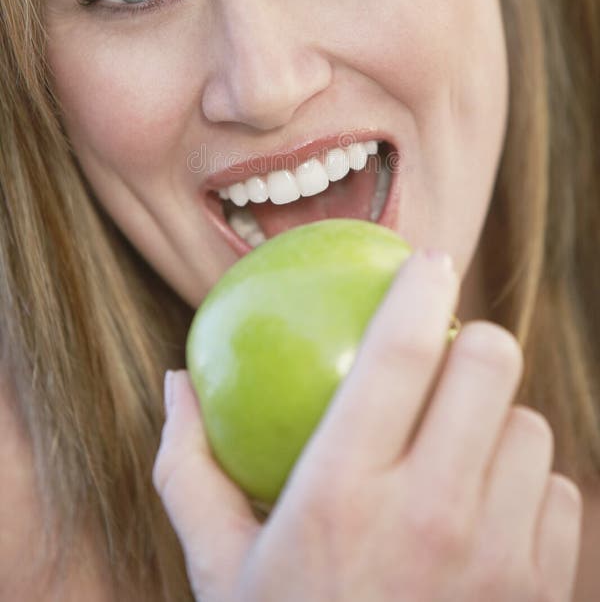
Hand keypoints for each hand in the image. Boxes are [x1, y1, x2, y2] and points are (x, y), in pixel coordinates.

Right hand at [153, 251, 582, 600]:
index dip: (421, 285)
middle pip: (492, 363)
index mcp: (341, 496)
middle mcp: (431, 519)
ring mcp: (499, 562)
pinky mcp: (544, 594)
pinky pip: (559, 494)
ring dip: (496, 422)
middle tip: (448, 357)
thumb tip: (175, 382)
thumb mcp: (217, 568)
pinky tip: (488, 513)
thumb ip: (190, 467)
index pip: (399, 351)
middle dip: (473, 343)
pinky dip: (528, 488)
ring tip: (458, 448)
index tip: (427, 259)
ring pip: (530, 427)